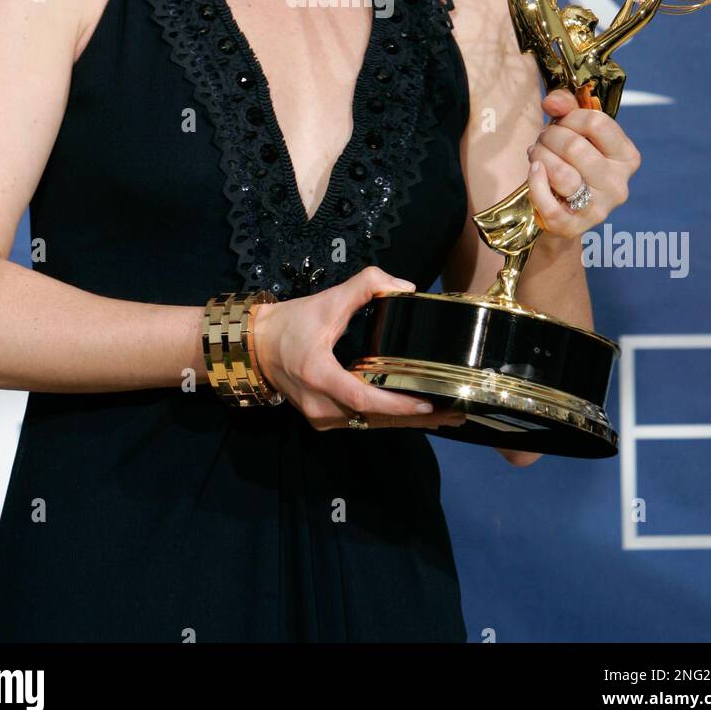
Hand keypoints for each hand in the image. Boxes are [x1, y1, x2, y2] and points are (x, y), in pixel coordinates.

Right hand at [252, 266, 465, 430]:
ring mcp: (321, 417)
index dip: (396, 403)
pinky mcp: (323, 420)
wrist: (256, 347)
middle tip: (454, 413)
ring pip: (370, 423)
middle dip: (416, 418)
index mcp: (319, 375)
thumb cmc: (289, 324)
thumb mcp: (327, 300)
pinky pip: (361, 421)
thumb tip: (405, 288)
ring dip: (405, 420)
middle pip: (375, 417)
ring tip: (443, 415)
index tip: (427, 403)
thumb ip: (365, 286)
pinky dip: (388, 417)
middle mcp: (320, 404)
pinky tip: (413, 413)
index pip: (363, 397)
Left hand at [525, 88, 640, 237]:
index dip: (570, 117)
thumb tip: (552, 101)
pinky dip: (534, 182)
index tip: (559, 122)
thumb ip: (566, 106)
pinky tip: (534, 171)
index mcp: (627, 157)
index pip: (597, 122)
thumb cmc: (570, 163)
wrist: (561, 212)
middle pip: (575, 146)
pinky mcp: (573, 227)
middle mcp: (619, 184)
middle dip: (549, 137)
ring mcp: (599, 208)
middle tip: (543, 141)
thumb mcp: (574, 130)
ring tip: (536, 156)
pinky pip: (548, 202)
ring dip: (539, 156)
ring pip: (561, 173)